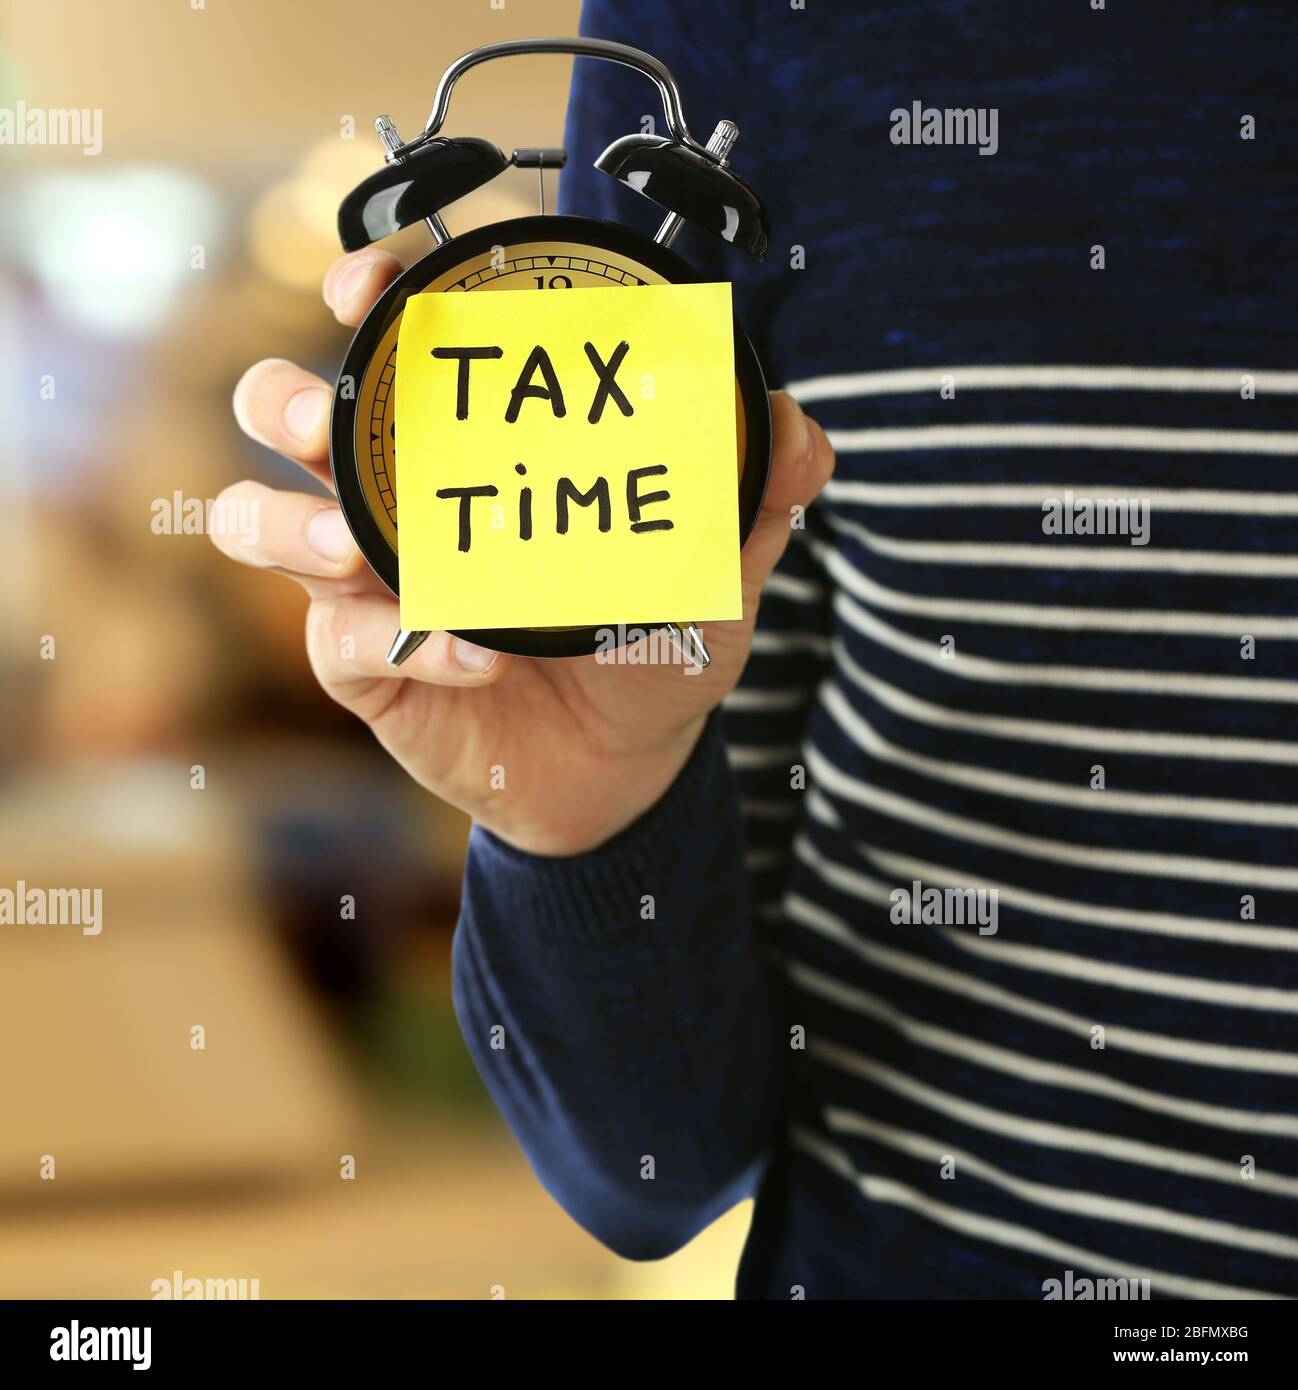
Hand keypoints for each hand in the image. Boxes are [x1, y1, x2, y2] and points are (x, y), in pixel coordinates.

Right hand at [218, 250, 834, 856]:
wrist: (628, 767)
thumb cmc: (653, 645)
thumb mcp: (714, 570)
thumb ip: (753, 497)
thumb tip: (799, 426)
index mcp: (468, 447)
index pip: (392, 344)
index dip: (368, 294)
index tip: (376, 284)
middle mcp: (398, 498)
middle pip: (284, 412)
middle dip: (286, 397)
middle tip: (328, 416)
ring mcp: (367, 583)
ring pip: (259, 521)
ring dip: (289, 523)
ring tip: (353, 549)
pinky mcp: (365, 666)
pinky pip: (342, 642)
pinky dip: (412, 643)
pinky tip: (481, 658)